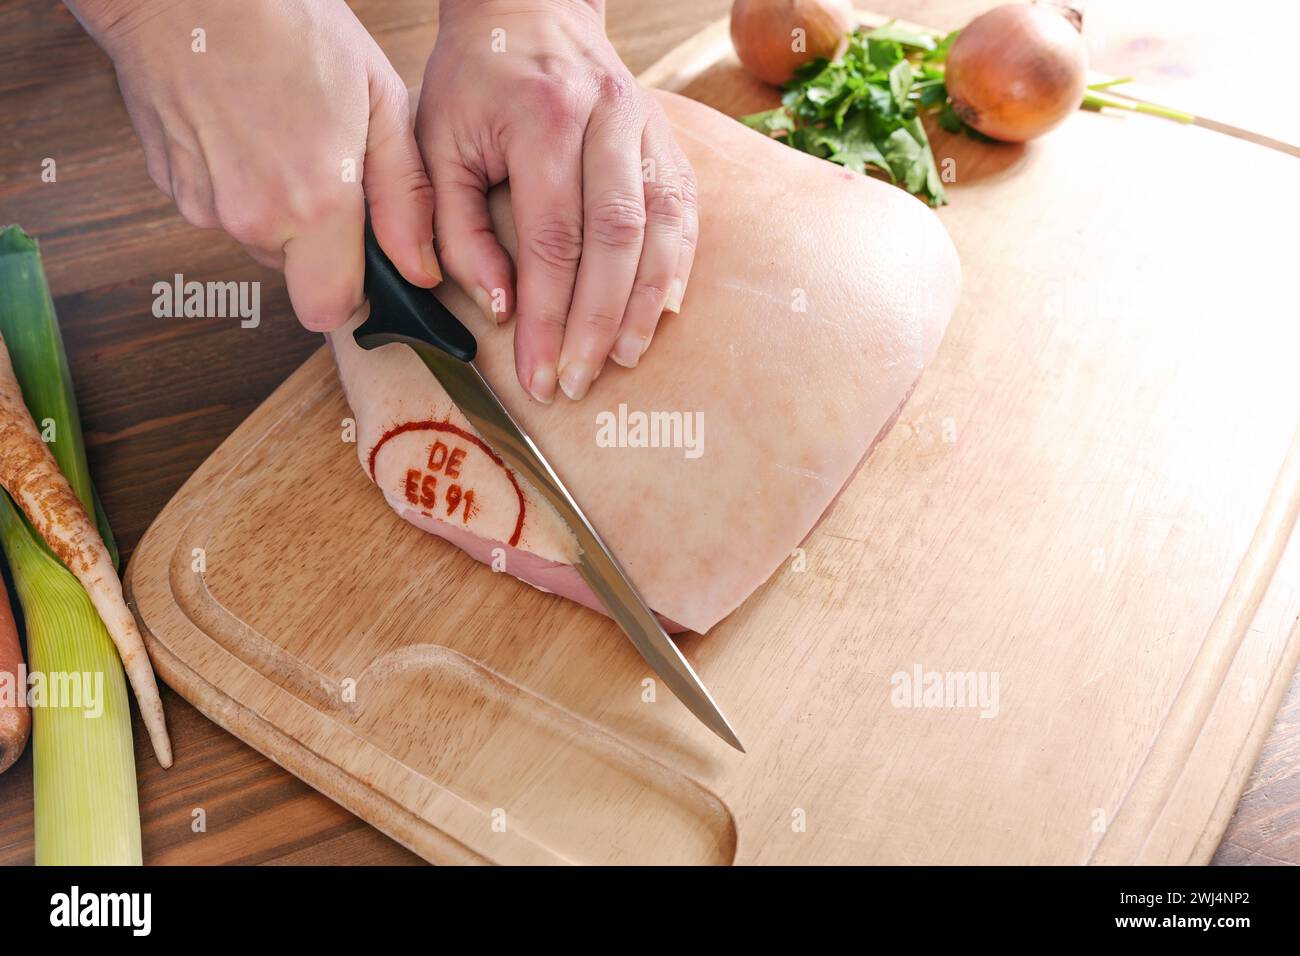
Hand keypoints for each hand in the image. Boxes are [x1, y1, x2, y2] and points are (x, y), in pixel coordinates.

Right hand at [69, 0, 437, 330]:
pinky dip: (240, 185)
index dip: (357, 293)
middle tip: (331, 170)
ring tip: (289, 137)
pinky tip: (248, 130)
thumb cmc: (288, 24)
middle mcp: (253, 217)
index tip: (369, 261)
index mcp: (314, 203)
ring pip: (261, 242)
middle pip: (299, 276)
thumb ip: (405, 197)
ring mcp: (205, 206)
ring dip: (282, 211)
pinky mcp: (171, 187)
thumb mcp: (379, 101)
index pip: (333, 311)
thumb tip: (419, 269)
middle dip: (323, 244)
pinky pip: (223, 210)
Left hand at [417, 0, 698, 401]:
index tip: (538, 374)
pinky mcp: (667, 139)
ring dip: (644, 304)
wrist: (530, 9)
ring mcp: (647, 128)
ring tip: (621, 357)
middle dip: (597, 322)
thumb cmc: (475, 80)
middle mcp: (606, 120)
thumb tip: (497, 307)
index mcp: (542, 119)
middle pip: (615, 241)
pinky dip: (676, 267)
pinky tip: (661, 312)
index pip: (552, 241)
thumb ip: (453, 228)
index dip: (548, 318)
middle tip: (578, 379)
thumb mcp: (436, 143)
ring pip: (661, 228)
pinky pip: (684, 210)